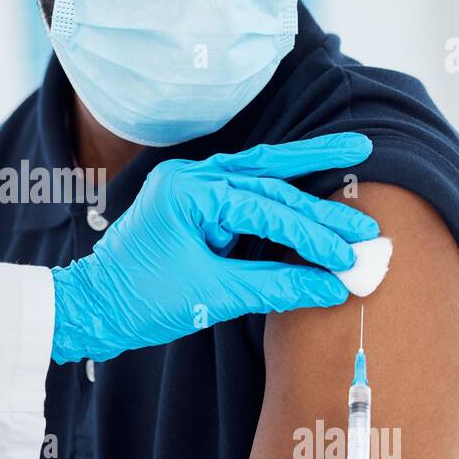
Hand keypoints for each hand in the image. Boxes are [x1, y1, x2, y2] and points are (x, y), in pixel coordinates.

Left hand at [50, 133, 378, 362]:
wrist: (93, 307)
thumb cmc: (141, 300)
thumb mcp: (211, 296)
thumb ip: (274, 286)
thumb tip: (332, 286)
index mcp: (187, 192)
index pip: (265, 207)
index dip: (311, 234)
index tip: (348, 256)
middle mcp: (190, 178)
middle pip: (269, 181)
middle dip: (320, 202)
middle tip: (366, 220)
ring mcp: (192, 186)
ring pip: (260, 172)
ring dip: (307, 168)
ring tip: (354, 150)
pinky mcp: (197, 203)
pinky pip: (247, 192)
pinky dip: (282, 193)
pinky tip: (315, 180)